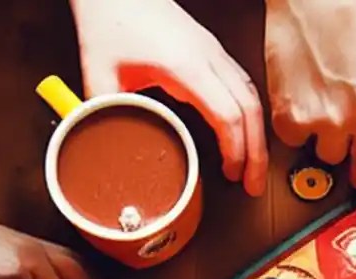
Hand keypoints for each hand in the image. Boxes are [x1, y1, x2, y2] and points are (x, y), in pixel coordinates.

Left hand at [71, 0, 267, 195]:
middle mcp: (208, 57)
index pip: (227, 114)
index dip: (235, 149)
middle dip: (257, 152)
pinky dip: (250, 115)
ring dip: (258, 134)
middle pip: (251, 110)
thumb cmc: (110, 17)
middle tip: (253, 184)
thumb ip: (105, 111)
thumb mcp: (97, 69)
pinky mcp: (213, 52)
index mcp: (184, 65)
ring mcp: (215, 53)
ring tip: (253, 166)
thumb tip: (107, 144)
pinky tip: (246, 133)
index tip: (231, 172)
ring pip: (253, 97)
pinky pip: (244, 86)